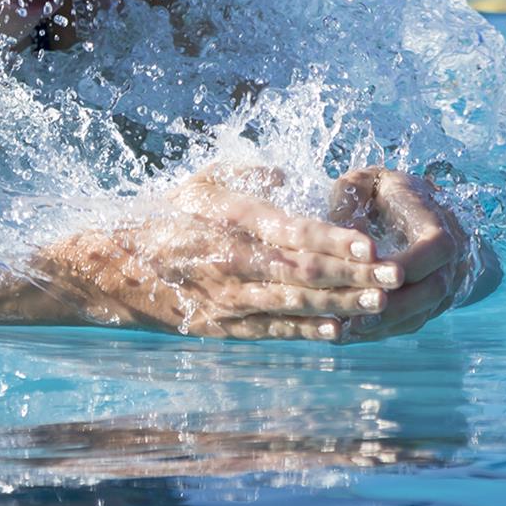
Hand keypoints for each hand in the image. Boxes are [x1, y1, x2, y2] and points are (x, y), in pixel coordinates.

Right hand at [32, 166, 405, 340]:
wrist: (112, 268)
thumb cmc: (162, 217)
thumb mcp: (199, 182)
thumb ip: (246, 174)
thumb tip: (286, 177)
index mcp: (225, 219)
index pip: (289, 229)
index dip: (333, 238)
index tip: (369, 243)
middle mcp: (228, 260)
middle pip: (301, 270)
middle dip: (352, 274)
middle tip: (393, 275)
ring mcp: (225, 296)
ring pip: (292, 303)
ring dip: (339, 304)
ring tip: (377, 302)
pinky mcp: (221, 325)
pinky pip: (271, 329)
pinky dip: (306, 330)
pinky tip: (337, 330)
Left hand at [326, 167, 496, 340]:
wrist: (405, 204)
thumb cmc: (377, 192)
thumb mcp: (361, 183)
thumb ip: (351, 199)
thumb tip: (348, 232)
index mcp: (436, 218)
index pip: (436, 245)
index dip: (410, 263)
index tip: (374, 274)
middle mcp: (451, 253)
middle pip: (435, 287)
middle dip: (397, 304)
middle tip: (359, 314)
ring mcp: (446, 280)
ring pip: (425, 310)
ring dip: (389, 322)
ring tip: (351, 328)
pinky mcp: (432, 300)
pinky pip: (415, 320)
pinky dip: (387, 329)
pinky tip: (355, 332)